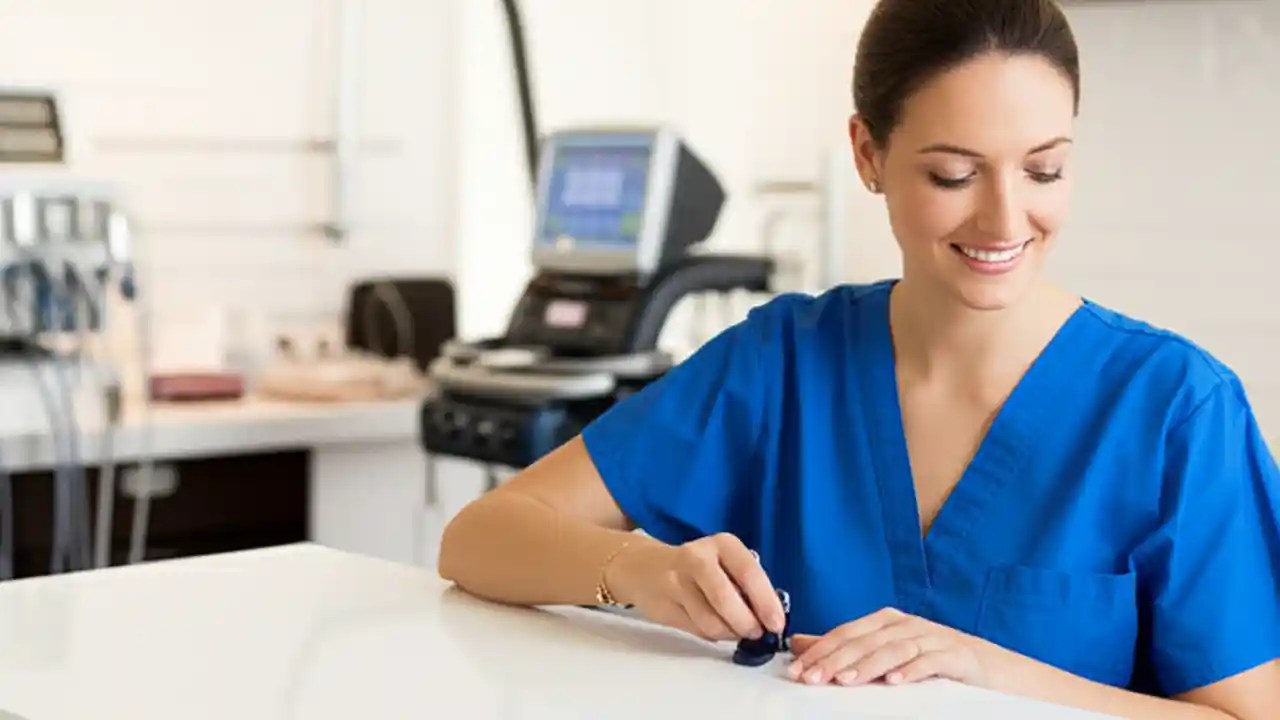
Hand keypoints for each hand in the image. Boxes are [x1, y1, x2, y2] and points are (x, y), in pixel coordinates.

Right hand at [606, 533, 786, 641]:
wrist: (644, 567)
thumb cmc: (699, 568)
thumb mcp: (725, 563)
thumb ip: (746, 585)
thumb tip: (770, 619)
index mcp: (723, 544)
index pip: (748, 573)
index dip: (765, 602)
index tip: (776, 625)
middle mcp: (697, 557)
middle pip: (726, 600)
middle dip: (745, 624)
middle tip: (754, 633)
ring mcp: (676, 581)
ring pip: (710, 622)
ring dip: (728, 633)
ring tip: (731, 629)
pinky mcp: (663, 604)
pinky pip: (695, 629)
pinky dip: (709, 634)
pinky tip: (710, 625)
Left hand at [787, 608, 994, 687]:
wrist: (994, 670)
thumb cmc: (935, 660)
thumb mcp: (886, 652)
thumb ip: (845, 648)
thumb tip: (799, 644)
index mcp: (886, 621)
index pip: (846, 633)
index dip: (820, 651)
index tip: (797, 670)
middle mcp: (906, 624)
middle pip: (865, 641)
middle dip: (835, 660)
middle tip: (812, 678)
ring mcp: (932, 637)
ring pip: (892, 649)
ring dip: (867, 665)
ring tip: (845, 681)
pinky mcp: (955, 655)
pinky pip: (930, 661)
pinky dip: (911, 670)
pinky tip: (895, 682)